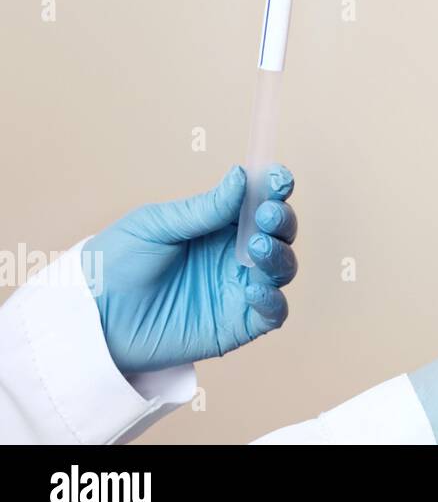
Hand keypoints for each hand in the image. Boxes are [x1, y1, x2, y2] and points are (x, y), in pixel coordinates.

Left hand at [81, 164, 298, 372]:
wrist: (90, 319)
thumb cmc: (114, 265)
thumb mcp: (156, 226)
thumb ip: (203, 208)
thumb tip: (241, 177)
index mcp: (218, 225)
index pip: (259, 201)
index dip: (274, 188)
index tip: (277, 179)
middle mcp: (234, 254)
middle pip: (279, 232)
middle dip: (281, 219)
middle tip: (266, 214)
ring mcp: (238, 289)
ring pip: (283, 267)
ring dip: (279, 254)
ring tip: (256, 247)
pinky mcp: (237, 325)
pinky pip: (273, 312)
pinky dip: (274, 299)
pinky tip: (254, 289)